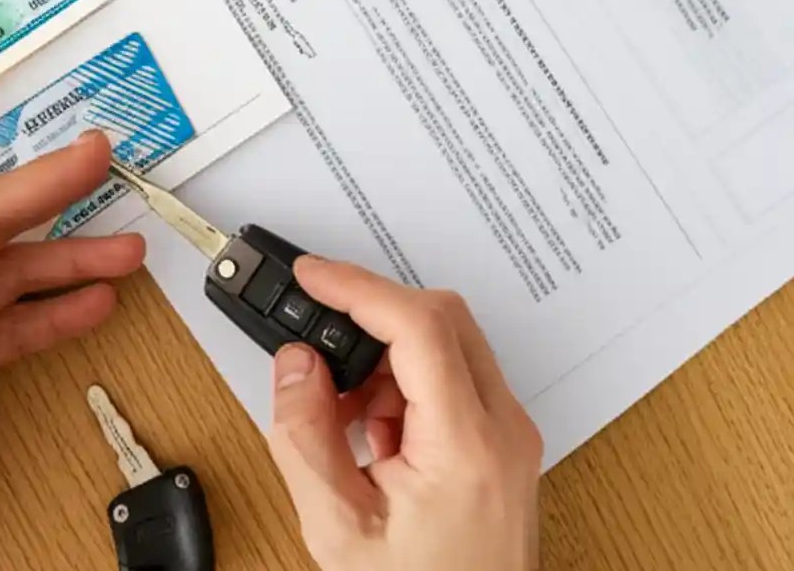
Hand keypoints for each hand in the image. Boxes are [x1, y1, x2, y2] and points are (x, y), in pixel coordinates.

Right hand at [268, 257, 541, 570]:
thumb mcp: (338, 526)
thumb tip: (294, 364)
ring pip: (446, 345)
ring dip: (384, 360)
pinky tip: (372, 437)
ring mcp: (507, 435)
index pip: (419, 327)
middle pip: (441, 320)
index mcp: (466, 446)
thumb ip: (306, 436)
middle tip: (316, 339)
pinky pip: (450, 381)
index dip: (358, 287)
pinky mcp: (500, 444)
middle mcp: (502, 429)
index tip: (311, 275)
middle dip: (371, 318)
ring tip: (344, 418)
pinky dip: (401, 388)